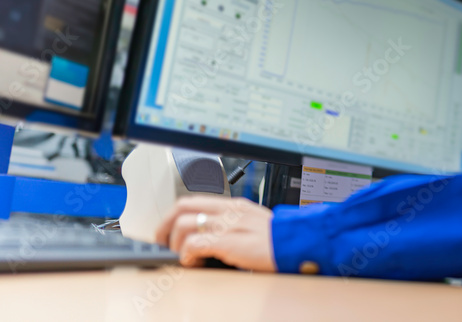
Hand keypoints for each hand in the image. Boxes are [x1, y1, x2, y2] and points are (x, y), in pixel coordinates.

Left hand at [155, 196, 276, 271]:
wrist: (297, 244)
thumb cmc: (279, 239)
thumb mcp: (253, 224)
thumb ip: (233, 225)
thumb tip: (211, 236)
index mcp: (233, 205)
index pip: (193, 200)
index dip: (174, 216)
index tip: (169, 230)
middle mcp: (228, 211)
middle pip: (182, 208)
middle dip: (165, 226)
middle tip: (164, 243)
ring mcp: (228, 225)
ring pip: (184, 225)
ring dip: (177, 243)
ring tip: (185, 256)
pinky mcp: (228, 241)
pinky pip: (195, 243)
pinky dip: (187, 254)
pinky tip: (194, 262)